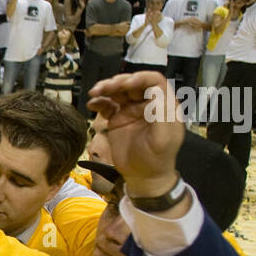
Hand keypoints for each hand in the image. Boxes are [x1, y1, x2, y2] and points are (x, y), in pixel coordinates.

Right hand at [85, 71, 183, 197]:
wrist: (142, 177)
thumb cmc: (157, 159)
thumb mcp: (163, 139)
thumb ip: (162, 116)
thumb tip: (156, 93)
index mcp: (163, 105)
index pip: (153, 81)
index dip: (139, 78)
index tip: (125, 83)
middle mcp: (147, 104)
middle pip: (133, 83)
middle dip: (118, 82)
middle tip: (103, 88)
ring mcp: (131, 111)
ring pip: (118, 92)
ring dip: (105, 89)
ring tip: (94, 93)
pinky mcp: (118, 119)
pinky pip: (107, 105)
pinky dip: (98, 102)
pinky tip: (92, 104)